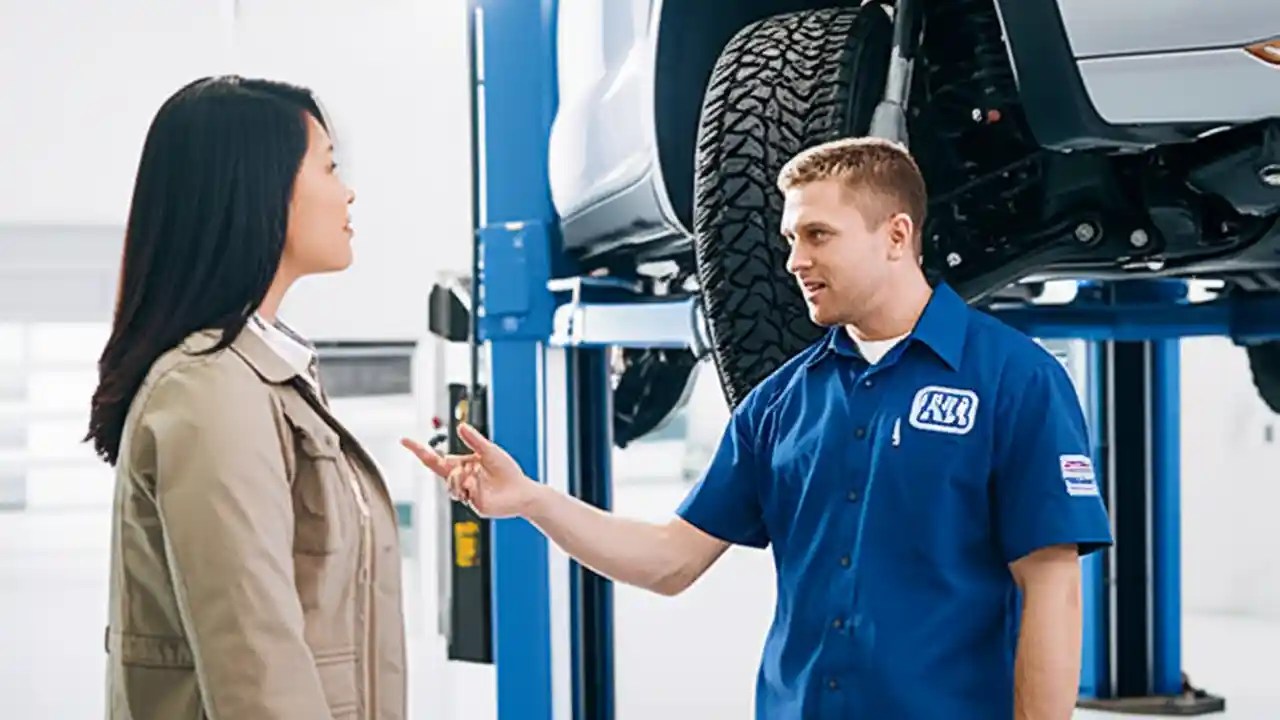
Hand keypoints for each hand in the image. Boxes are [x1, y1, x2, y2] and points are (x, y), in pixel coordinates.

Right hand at [401, 422, 537, 518]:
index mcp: (461, 465)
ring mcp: (466, 493)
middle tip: (467, 467)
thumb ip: (475, 440)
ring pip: (451, 484)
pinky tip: (483, 485)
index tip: (404, 440)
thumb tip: (460, 426)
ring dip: (462, 478)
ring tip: (478, 477)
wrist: (522, 491)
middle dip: (447, 467)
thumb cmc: (507, 470)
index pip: (435, 458)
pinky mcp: (474, 505)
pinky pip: (466, 493)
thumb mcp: (490, 451)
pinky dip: (474, 486)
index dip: (419, 450)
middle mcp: (460, 479)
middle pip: (440, 471)